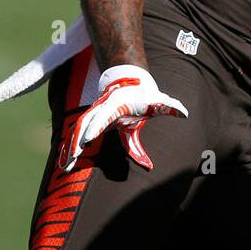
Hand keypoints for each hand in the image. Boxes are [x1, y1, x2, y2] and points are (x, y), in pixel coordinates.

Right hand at [58, 65, 187, 171]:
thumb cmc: (144, 96)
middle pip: (85, 124)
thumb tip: (184, 113)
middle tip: (72, 159)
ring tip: (65, 166)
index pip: (103, 116)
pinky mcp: (91, 121)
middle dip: (77, 141)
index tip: (86, 140)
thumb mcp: (157, 102)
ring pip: (78, 129)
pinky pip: (77, 133)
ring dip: (70, 147)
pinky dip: (70, 146)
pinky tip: (65, 162)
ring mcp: (94, 114)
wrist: (130, 83)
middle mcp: (101, 109)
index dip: (95, 127)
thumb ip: (169, 107)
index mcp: (116, 105)